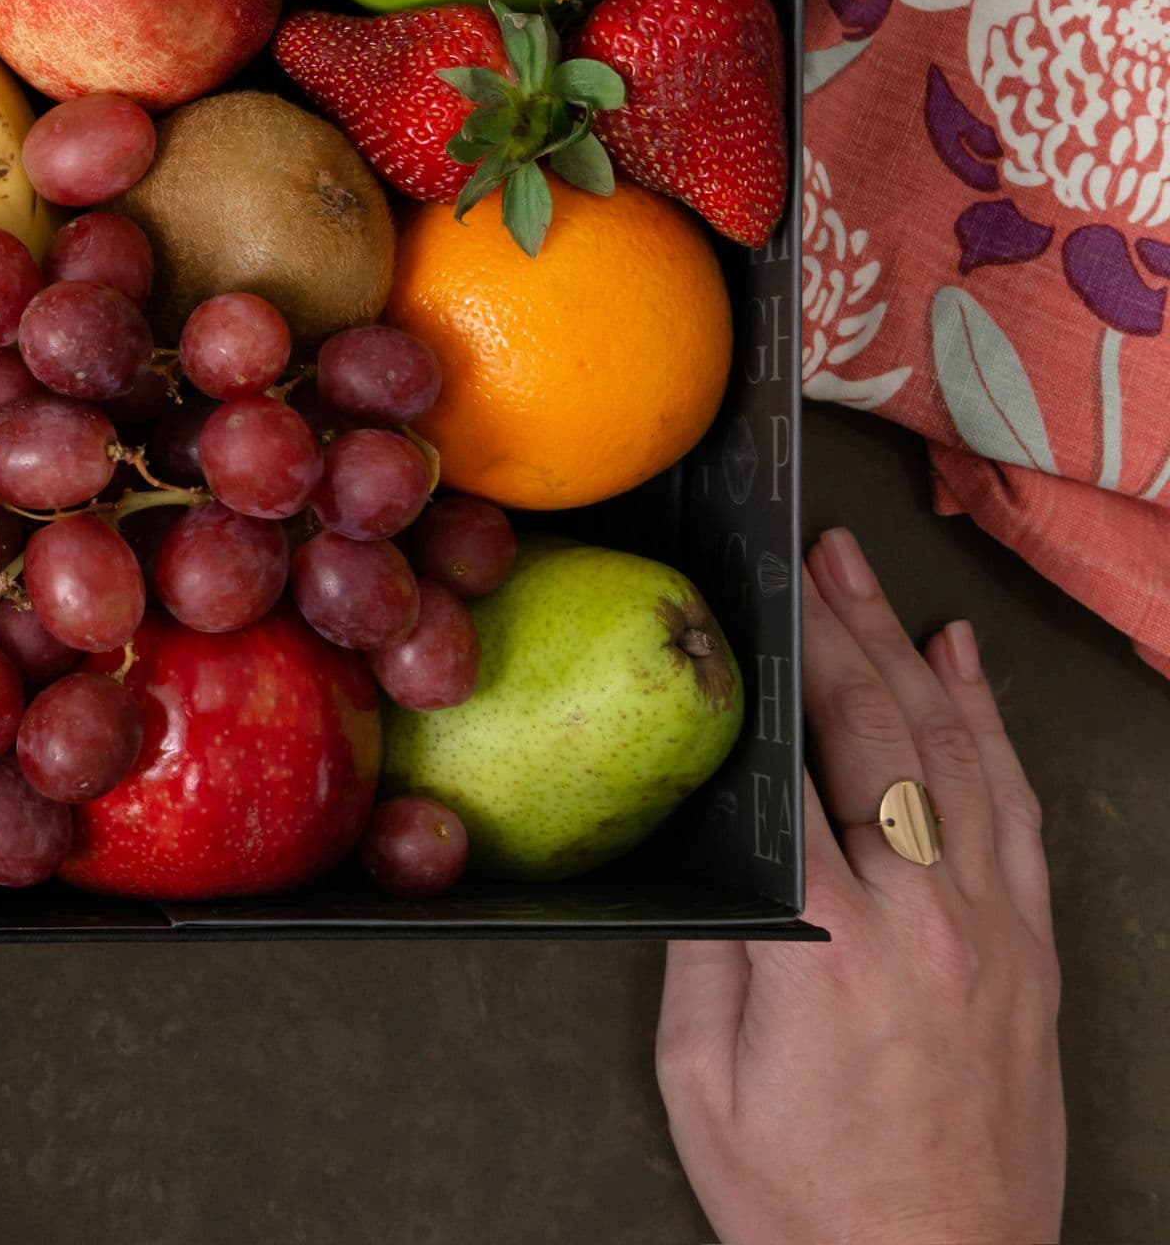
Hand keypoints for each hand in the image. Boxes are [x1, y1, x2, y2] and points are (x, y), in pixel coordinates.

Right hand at [658, 527, 1064, 1244]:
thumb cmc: (806, 1198)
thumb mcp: (703, 1074)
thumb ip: (709, 943)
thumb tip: (708, 839)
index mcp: (829, 950)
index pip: (793, 769)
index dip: (769, 673)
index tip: (747, 605)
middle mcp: (926, 922)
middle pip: (878, 735)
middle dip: (839, 628)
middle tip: (810, 555)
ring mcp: (994, 932)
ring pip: (956, 753)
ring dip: (908, 650)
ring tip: (867, 577)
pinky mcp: (1033, 953)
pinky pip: (1014, 808)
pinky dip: (989, 724)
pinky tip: (960, 664)